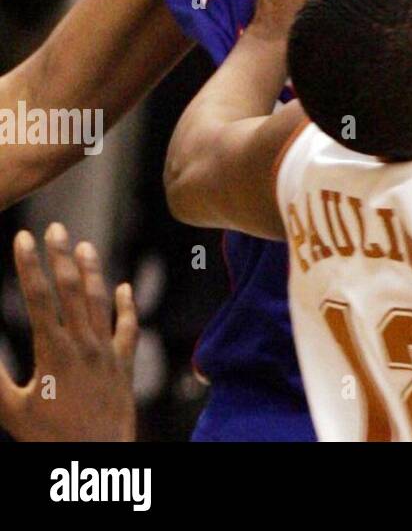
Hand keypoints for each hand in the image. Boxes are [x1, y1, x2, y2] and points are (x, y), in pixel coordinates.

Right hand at [0, 225, 136, 441]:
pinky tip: (123, 287)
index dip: (29, 265)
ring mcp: (107, 351)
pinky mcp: (124, 363)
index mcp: (53, 351)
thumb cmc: (46, 438)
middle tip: (55, 227)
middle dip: (61, 256)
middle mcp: (84, 344)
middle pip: (72, 290)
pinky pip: (128, 328)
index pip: (39, 297)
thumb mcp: (10, 408)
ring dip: (93, 271)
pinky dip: (126, 305)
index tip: (23, 237)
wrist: (96, 457)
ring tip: (85, 244)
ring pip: (100, 302)